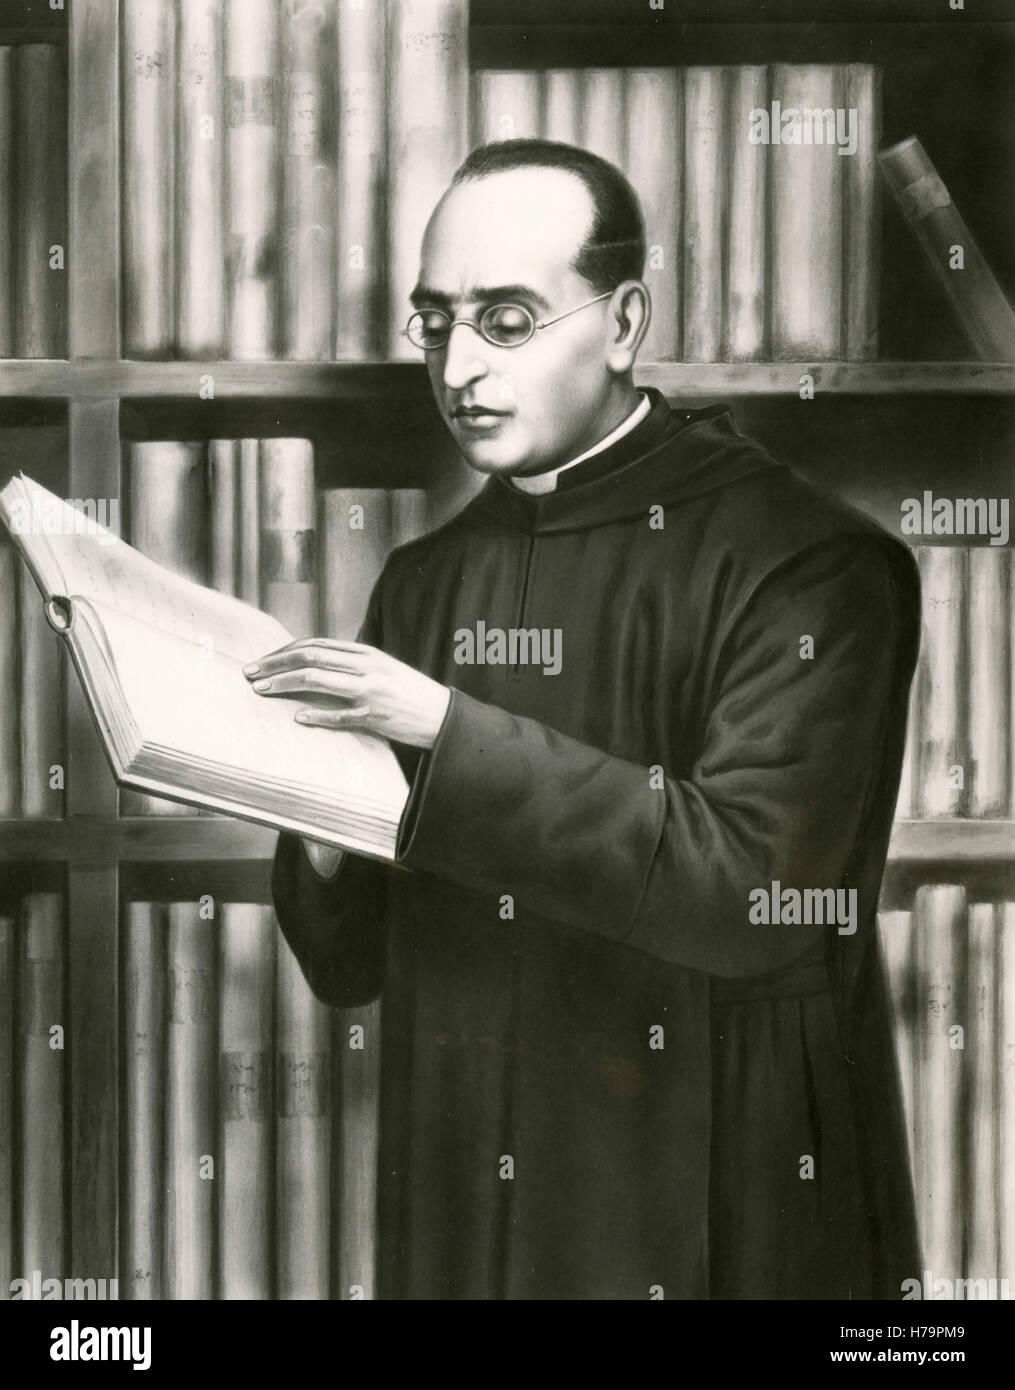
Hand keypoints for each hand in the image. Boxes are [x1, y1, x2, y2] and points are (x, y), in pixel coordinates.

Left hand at [243, 638, 450, 749]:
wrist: (444, 716)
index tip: (262, 661)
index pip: (316, 643)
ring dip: (284, 684)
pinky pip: (339, 715)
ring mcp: (371, 691)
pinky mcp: (376, 716)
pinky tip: (297, 717)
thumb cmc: (410, 694)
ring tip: (261, 690)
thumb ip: (353, 665)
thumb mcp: (383, 670)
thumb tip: (316, 664)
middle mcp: (366, 667)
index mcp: (367, 653)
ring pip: (317, 680)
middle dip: (274, 664)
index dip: (284, 651)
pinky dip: (316, 715)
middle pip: (310, 656)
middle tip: (249, 673)